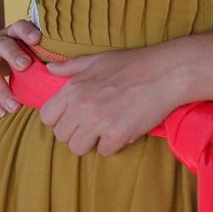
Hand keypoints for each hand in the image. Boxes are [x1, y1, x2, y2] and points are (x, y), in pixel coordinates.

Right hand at [0, 19, 41, 117]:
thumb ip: (35, 53)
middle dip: (14, 54)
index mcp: (10, 33)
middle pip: (3, 45)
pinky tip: (1, 112)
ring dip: (2, 90)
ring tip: (15, 106)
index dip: (27, 31)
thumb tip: (64, 71)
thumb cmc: (5, 51)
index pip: (19, 27)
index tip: (37, 39)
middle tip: (26, 65)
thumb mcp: (17, 45)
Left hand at [39, 46, 184, 156]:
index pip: (47, 117)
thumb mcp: (98, 60)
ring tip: (108, 126)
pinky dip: (113, 144)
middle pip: (62, 136)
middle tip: (96, 121)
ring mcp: (98, 121)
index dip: (60, 119)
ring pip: (78, 148)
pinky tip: (124, 127)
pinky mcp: (117, 134)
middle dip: (77, 132)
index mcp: (73, 88)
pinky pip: (103, 152)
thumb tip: (49, 69)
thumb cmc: (132, 64)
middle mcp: (81, 105)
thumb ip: (71, 66)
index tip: (75, 116)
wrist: (166, 72)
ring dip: (92, 141)